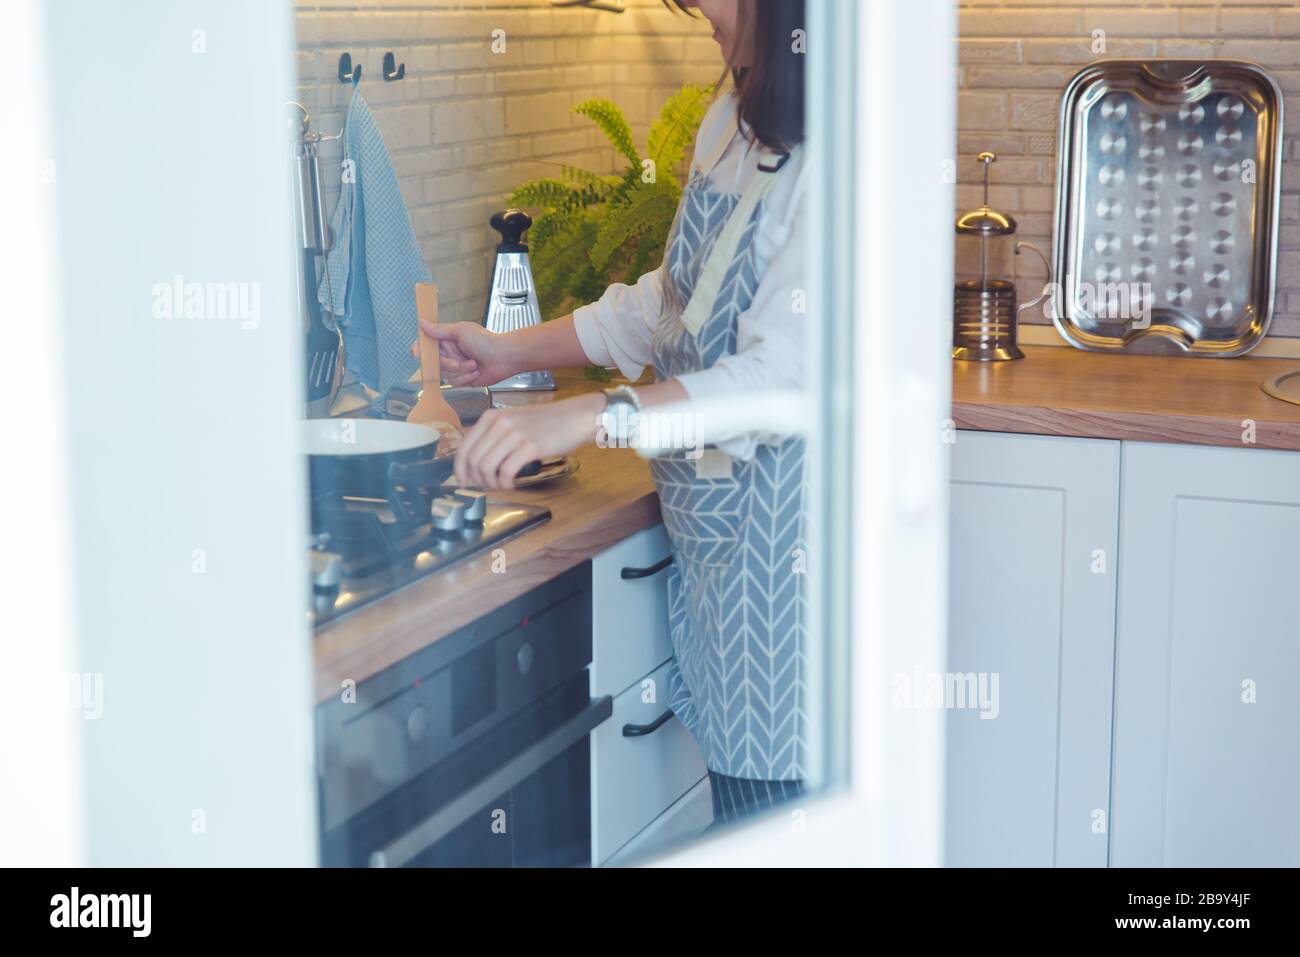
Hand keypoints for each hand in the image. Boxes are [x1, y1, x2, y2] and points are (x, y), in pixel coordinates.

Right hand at [409, 321, 515, 387]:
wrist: (504, 357)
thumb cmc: (486, 341)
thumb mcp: (460, 331)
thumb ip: (439, 330)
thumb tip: (422, 323)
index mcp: (446, 339)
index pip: (424, 346)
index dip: (422, 352)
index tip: (426, 355)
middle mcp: (448, 353)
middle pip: (433, 364)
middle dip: (447, 364)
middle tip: (459, 361)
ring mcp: (454, 366)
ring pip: (444, 375)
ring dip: (460, 370)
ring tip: (473, 363)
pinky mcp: (462, 378)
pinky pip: (454, 383)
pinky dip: (466, 377)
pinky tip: (476, 371)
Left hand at [455, 394, 603, 488]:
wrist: (575, 417)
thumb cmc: (545, 422)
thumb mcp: (513, 421)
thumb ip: (493, 435)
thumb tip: (476, 461)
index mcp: (490, 416)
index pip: (464, 447)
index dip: (460, 469)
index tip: (464, 482)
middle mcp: (498, 423)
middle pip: (473, 460)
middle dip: (476, 479)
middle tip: (487, 487)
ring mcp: (514, 434)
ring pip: (486, 467)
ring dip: (491, 483)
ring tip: (501, 485)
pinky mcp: (529, 446)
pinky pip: (506, 472)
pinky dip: (505, 483)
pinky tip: (512, 485)